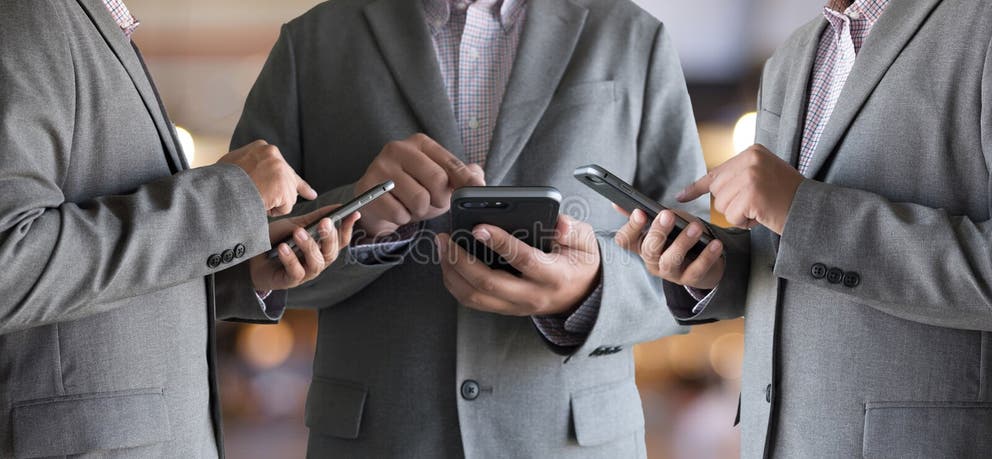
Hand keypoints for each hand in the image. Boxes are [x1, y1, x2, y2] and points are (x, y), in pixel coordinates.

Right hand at [219, 140, 316, 216]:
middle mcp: (274, 155)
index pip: (281, 164)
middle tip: (309, 195)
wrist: (219, 189)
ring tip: (254, 199)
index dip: (289, 176)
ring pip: (288, 194)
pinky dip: (274, 211)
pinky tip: (260, 204)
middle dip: (295, 190)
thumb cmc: (220, 181)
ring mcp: (280, 170)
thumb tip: (250, 173)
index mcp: (261, 148)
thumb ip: (248, 164)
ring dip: (274, 203)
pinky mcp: (283, 186)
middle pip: (288, 179)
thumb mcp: (233, 163)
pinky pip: (286, 206)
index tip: (307, 186)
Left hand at [249, 205, 359, 290]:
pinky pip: (296, 271)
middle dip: (330, 237)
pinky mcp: (290, 281)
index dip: (348, 228)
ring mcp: (305, 273)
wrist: (250, 258)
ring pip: (316, 262)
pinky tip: (283, 247)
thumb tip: (338, 207)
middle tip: (324, 223)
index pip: (340, 240)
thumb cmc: (275, 241)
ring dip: (309, 246)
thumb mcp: (295, 225)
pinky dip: (290, 259)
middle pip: (332, 252)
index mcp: (321, 248)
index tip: (353, 214)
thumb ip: (315, 218)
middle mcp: (317, 261)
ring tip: (298, 233)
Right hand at [356, 133, 484, 236]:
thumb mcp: (440, 180)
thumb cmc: (413, 189)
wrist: (377, 204)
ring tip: (413, 206)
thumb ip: (462, 175)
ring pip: (419, 199)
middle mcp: (398, 149)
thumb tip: (478, 177)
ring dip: (420, 210)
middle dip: (440, 199)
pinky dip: (403, 218)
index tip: (478, 190)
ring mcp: (380, 167)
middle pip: (437, 179)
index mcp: (420, 142)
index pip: (450, 162)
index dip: (467, 180)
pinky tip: (397, 210)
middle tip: (433, 203)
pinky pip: (399, 213)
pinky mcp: (368, 189)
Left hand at [436, 215, 600, 315]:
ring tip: (442, 247)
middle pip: (489, 283)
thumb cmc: (579, 262)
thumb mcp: (586, 242)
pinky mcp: (505, 309)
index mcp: (554, 275)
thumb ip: (573, 229)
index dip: (500, 243)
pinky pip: (473, 301)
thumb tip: (558, 225)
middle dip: (461, 260)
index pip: (523, 260)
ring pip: (475, 297)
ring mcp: (516, 306)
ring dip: (452, 273)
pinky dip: (455, 284)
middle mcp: (532, 295)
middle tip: (446, 237)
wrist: (582, 294)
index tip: (478, 227)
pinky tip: (448, 263)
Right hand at [614, 208, 723, 288]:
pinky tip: (715, 243)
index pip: (625, 240)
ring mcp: (670, 272)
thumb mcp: (662, 223)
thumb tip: (617, 204)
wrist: (703, 258)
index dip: (631, 227)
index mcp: (641, 245)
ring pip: (670, 261)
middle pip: (649, 249)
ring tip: (696, 228)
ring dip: (682, 243)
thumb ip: (645, 214)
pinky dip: (707, 256)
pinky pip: (697, 269)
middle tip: (668, 215)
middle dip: (658, 231)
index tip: (639, 212)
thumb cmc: (678, 236)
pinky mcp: (690, 279)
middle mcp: (652, 261)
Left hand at [676, 143, 802, 234]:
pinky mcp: (752, 193)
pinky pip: (732, 216)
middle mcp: (750, 159)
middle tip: (757, 204)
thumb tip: (708, 185)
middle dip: (732, 204)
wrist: (812, 209)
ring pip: (723, 205)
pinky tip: (762, 215)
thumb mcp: (762, 176)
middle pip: (718, 190)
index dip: (697, 188)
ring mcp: (751, 175)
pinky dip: (745, 222)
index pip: (717, 172)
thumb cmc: (787, 197)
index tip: (680, 197)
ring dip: (739, 214)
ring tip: (762, 208)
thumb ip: (739, 176)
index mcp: (752, 152)